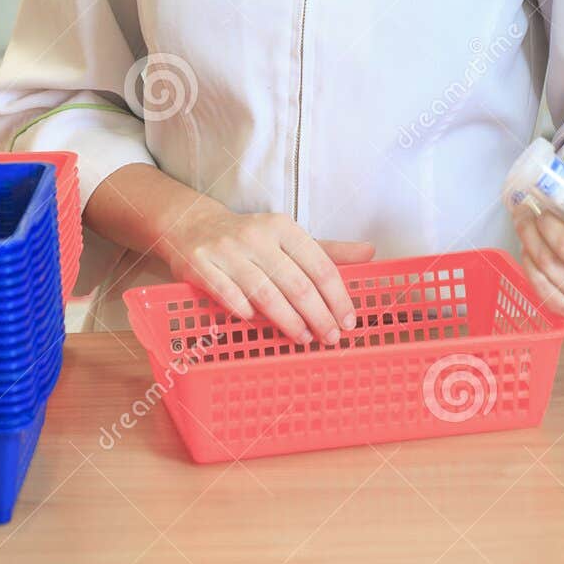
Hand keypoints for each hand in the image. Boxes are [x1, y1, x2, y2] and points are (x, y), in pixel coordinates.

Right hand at [158, 195, 375, 344]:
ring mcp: (226, 251)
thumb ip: (329, 250)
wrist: (192, 224)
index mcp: (282, 227)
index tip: (349, 321)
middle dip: (319, 316)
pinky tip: (257, 324)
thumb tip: (370, 251)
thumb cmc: (251, 238)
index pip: (320, 265)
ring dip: (289, 321)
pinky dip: (245, 312)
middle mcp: (256, 236)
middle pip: (296, 284)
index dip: (338, 298)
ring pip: (265, 293)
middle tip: (331, 338)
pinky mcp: (200, 265)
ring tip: (304, 338)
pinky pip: (227, 295)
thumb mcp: (289, 238)